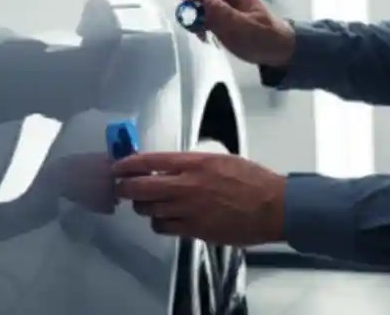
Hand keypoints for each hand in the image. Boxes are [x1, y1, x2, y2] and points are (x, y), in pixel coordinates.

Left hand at [113, 151, 285, 246]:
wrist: (273, 207)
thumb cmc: (251, 180)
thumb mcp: (220, 159)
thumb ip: (192, 163)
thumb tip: (168, 166)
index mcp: (194, 163)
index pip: (149, 161)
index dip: (127, 164)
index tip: (116, 167)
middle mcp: (187, 185)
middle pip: (140, 187)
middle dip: (124, 187)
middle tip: (121, 187)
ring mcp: (189, 210)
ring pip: (149, 210)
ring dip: (142, 206)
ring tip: (146, 203)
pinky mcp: (194, 230)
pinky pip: (164, 227)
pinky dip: (158, 222)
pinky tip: (163, 218)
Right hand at [176, 0, 295, 67]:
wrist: (278, 51)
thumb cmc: (265, 39)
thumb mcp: (246, 29)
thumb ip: (226, 16)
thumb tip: (206, 0)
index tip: (187, 0)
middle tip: (178, 0)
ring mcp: (226, 10)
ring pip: (203, 2)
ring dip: (193, 9)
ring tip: (188, 23)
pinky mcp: (222, 22)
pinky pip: (205, 16)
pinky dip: (198, 22)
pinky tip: (198, 34)